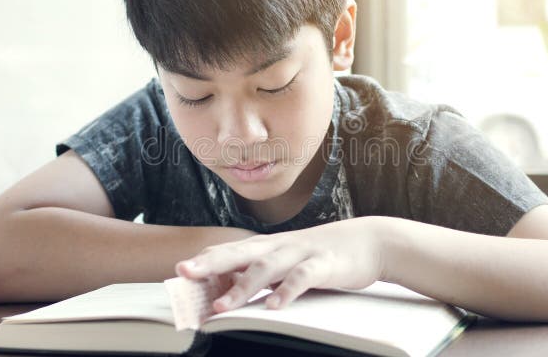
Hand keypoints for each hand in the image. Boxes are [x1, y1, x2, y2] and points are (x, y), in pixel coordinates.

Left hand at [175, 216, 385, 312]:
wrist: (370, 240)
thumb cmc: (325, 253)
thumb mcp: (290, 260)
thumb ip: (263, 272)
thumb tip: (231, 290)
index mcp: (269, 246)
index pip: (230, 251)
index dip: (204, 261)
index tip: (178, 274)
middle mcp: (280, 246)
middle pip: (239, 252)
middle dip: (209, 264)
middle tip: (183, 274)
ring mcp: (301, 253)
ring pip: (266, 267)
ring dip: (241, 287)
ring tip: (221, 306)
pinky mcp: (324, 264)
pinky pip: (302, 278)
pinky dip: (287, 292)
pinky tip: (275, 307)